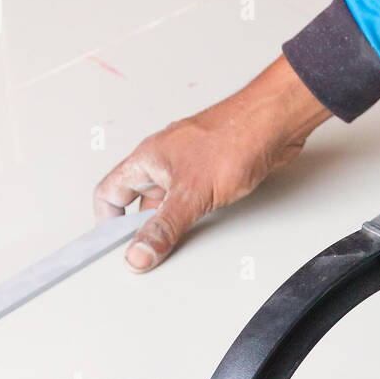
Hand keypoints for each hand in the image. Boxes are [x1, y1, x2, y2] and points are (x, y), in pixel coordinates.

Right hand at [94, 55, 330, 271]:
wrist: (274, 125)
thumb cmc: (233, 138)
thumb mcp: (191, 193)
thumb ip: (164, 226)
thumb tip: (138, 253)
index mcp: (146, 159)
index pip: (109, 192)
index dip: (106, 221)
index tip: (113, 247)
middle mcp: (163, 162)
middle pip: (138, 202)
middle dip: (141, 228)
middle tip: (147, 253)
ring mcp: (187, 168)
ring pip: (167, 203)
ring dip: (169, 224)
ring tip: (175, 244)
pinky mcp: (210, 175)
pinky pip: (190, 201)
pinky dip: (191, 218)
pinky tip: (201, 228)